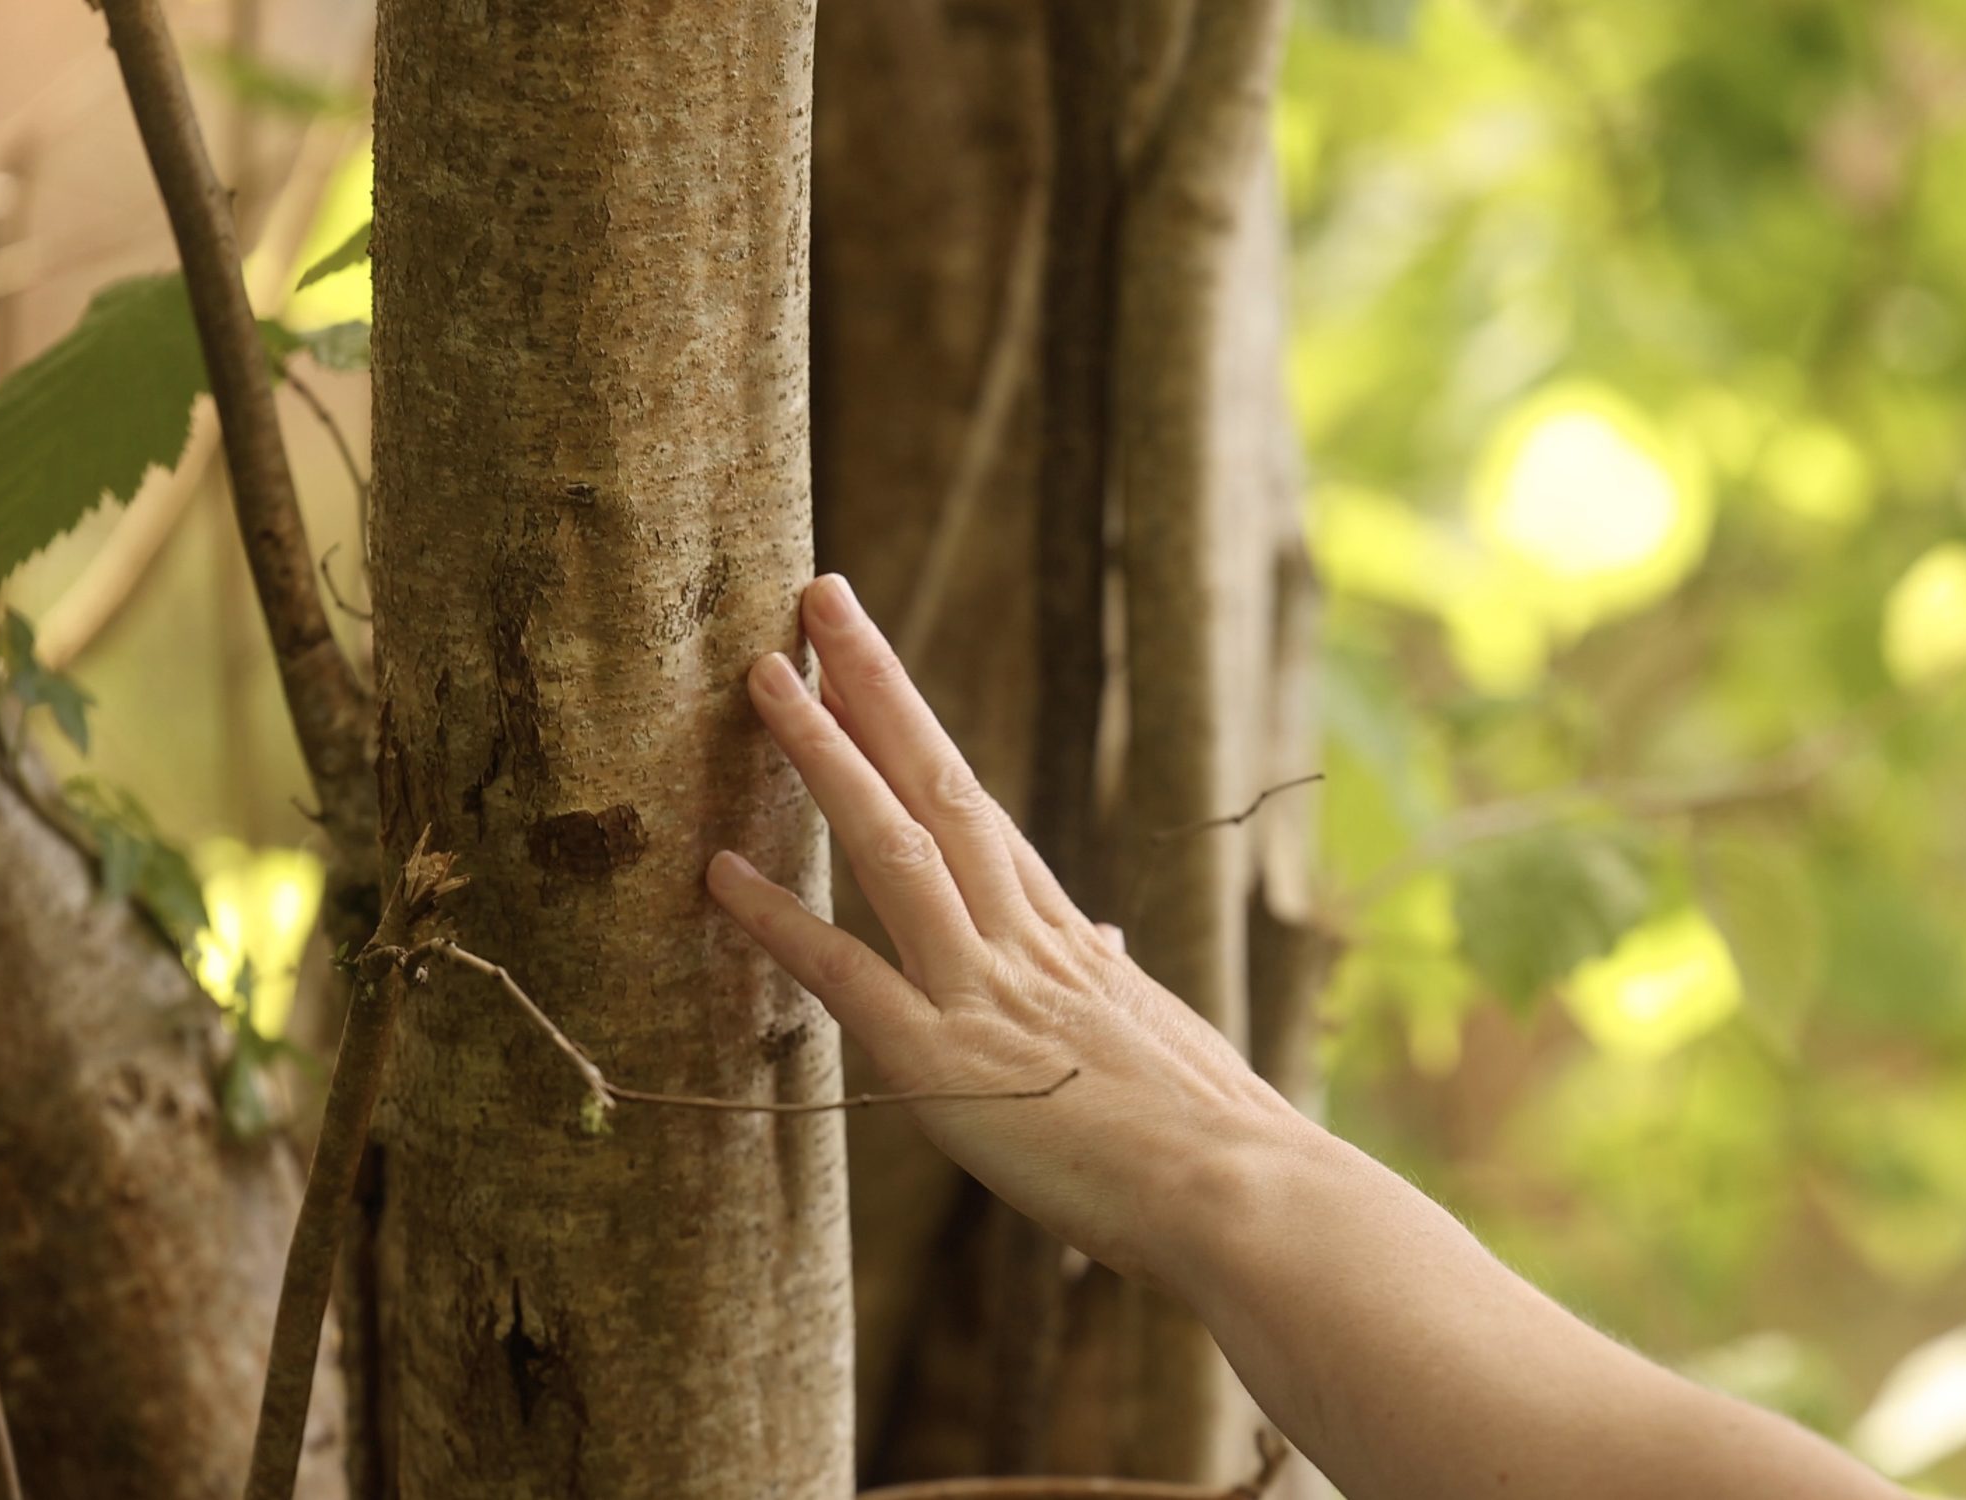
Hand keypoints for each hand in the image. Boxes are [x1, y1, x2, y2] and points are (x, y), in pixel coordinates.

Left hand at [705, 573, 1302, 1283]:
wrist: (1243, 1190)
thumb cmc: (1210, 1134)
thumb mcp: (1156, 1037)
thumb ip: (1112, 981)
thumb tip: (1107, 939)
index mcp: (1067, 937)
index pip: (976, 806)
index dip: (915, 728)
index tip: (869, 660)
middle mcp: (1024, 940)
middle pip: (939, 783)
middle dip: (875, 686)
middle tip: (817, 596)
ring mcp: (984, 993)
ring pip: (895, 846)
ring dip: (827, 755)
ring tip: (763, 678)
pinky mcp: (947, 1068)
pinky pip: (853, 979)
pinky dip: (785, 925)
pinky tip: (721, 874)